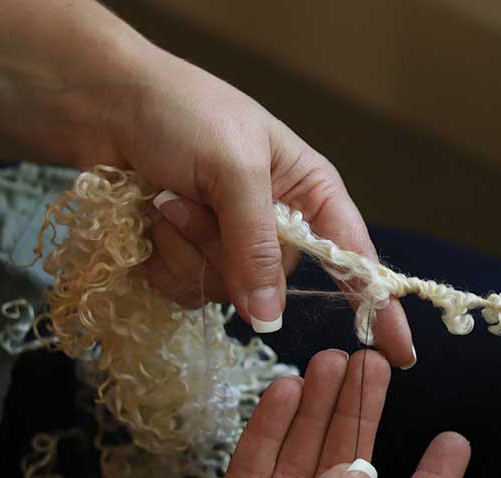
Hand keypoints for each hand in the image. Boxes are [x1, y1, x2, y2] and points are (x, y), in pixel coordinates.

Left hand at [111, 54, 413, 366]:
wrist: (101, 100)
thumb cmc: (181, 112)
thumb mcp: (233, 168)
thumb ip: (256, 245)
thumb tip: (269, 317)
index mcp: (309, 191)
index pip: (355, 257)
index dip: (377, 305)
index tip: (398, 353)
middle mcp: (275, 223)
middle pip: (273, 282)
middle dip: (227, 250)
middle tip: (192, 198)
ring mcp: (229, 243)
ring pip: (224, 291)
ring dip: (185, 246)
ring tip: (164, 196)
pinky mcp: (186, 256)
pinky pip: (185, 290)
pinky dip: (160, 258)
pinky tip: (147, 218)